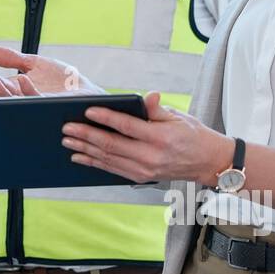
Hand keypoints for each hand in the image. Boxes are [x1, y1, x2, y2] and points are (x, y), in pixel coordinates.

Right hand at [0, 46, 103, 97]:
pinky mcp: (51, 106)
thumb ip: (11, 58)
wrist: (88, 92)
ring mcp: (35, 105)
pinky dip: (28, 90)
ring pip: (13, 100)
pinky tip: (22, 79)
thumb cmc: (64, 82)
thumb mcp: (34, 63)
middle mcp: (22, 99)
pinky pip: (37, 100)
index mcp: (16, 89)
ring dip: (0, 90)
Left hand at [61, 91, 233, 185]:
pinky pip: (112, 169)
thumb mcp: (178, 116)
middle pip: (112, 145)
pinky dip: (94, 163)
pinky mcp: (141, 177)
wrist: (208, 162)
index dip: (106, 118)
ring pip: (108, 159)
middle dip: (86, 135)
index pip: (127, 126)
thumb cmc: (193, 135)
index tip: (87, 110)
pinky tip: (79, 156)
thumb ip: (157, 109)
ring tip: (67, 140)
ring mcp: (145, 170)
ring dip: (85, 149)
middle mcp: (151, 157)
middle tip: (67, 127)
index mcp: (161, 138)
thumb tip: (146, 96)